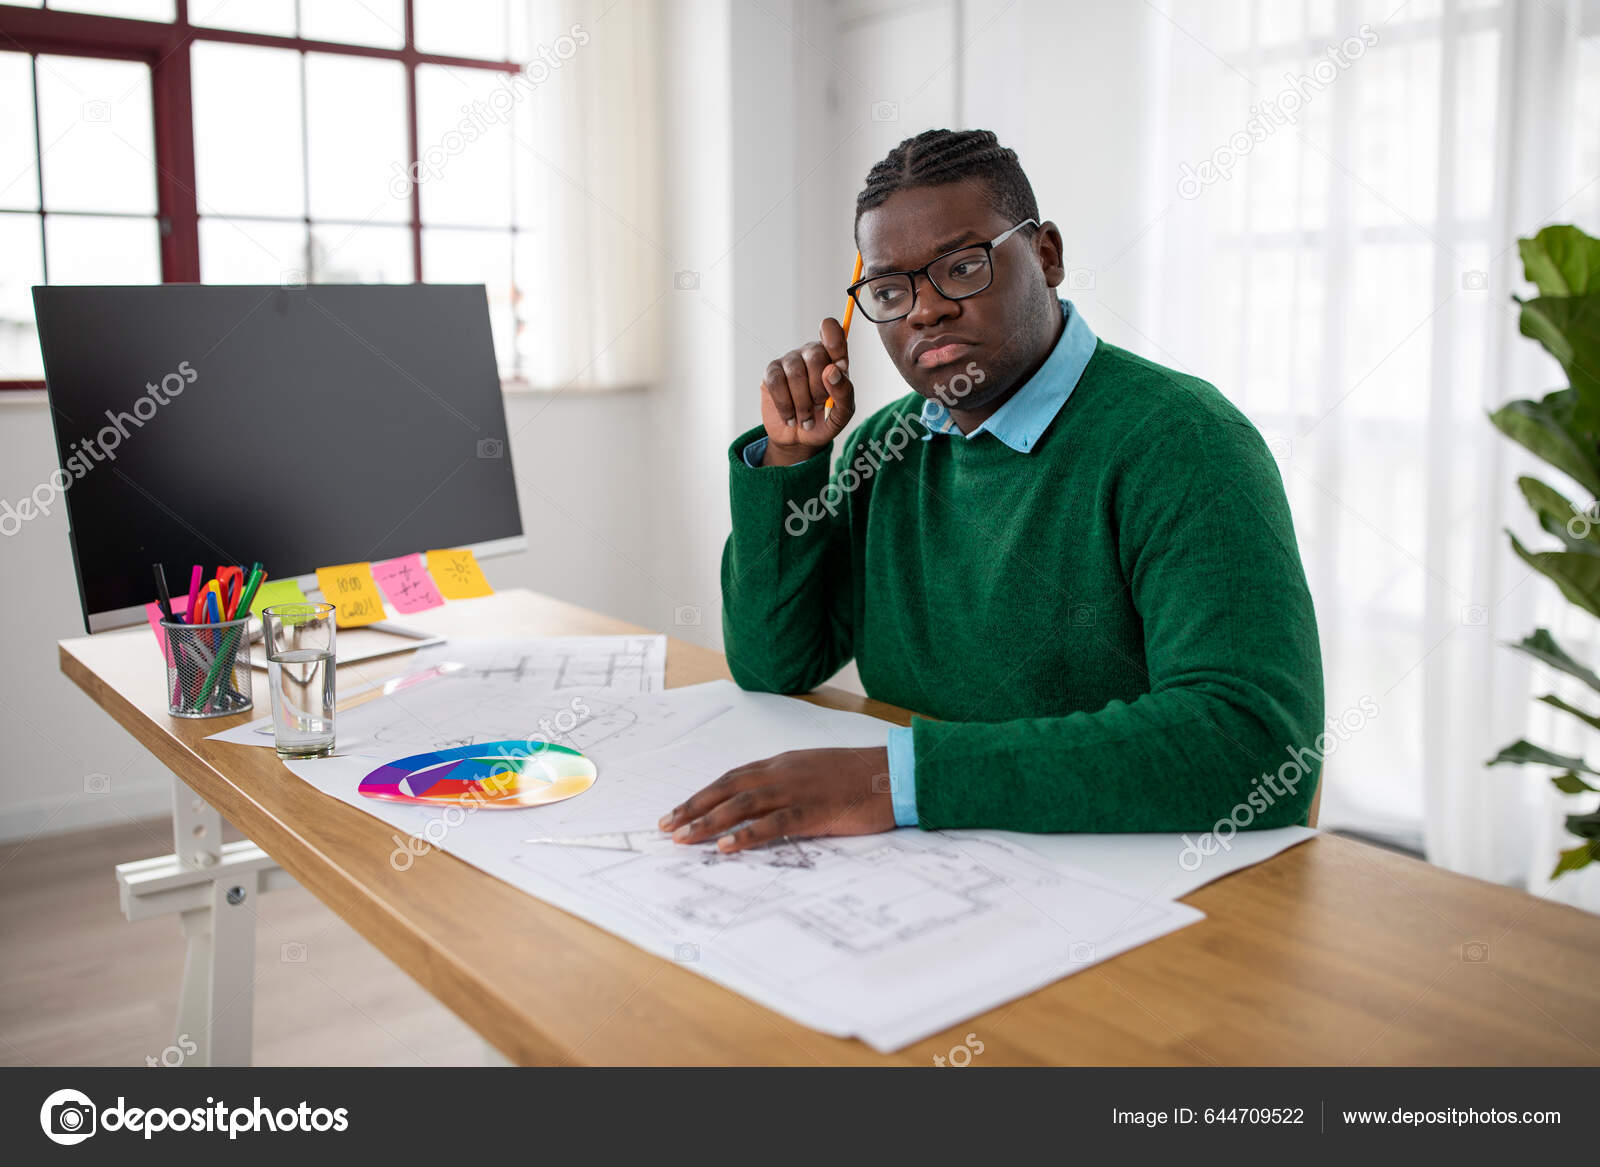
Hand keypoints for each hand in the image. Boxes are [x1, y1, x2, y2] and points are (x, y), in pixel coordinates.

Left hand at [658, 747, 894, 852]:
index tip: (679, 811)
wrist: (897, 773)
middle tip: (667, 826)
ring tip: (684, 838)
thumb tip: (766, 807)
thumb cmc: (862, 777)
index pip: (733, 778)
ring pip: (742, 803)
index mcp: (783, 764)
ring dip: (709, 821)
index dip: (704, 794)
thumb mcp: (818, 774)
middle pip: (727, 787)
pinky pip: (774, 822)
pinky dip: (747, 834)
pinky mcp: (814, 809)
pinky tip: (726, 847)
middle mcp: (783, 773)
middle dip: (694, 807)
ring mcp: (797, 789)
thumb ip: (791, 785)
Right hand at [759, 317, 854, 466]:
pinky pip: (777, 383)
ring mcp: (790, 361)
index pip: (832, 330)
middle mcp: (811, 354)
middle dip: (819, 388)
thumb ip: (844, 391)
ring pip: (795, 373)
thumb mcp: (843, 413)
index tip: (840, 365)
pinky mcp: (771, 373)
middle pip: (815, 355)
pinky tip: (790, 416)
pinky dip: (785, 405)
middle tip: (819, 405)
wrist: (800, 440)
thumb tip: (833, 370)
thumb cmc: (825, 420)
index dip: (834, 341)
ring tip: (805, 419)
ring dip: (802, 403)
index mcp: (833, 358)